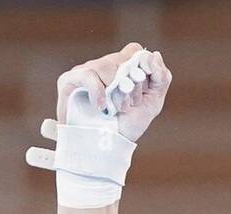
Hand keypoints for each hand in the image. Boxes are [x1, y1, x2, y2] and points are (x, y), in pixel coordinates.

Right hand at [54, 42, 171, 141]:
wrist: (110, 146)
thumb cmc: (129, 125)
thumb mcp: (153, 102)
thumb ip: (161, 78)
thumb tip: (154, 54)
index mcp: (124, 68)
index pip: (135, 51)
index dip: (144, 64)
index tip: (147, 86)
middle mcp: (105, 66)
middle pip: (122, 59)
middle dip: (132, 85)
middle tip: (131, 105)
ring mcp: (87, 71)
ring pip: (106, 66)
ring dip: (116, 90)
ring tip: (118, 108)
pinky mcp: (69, 80)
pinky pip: (87, 75)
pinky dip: (98, 90)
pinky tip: (102, 105)